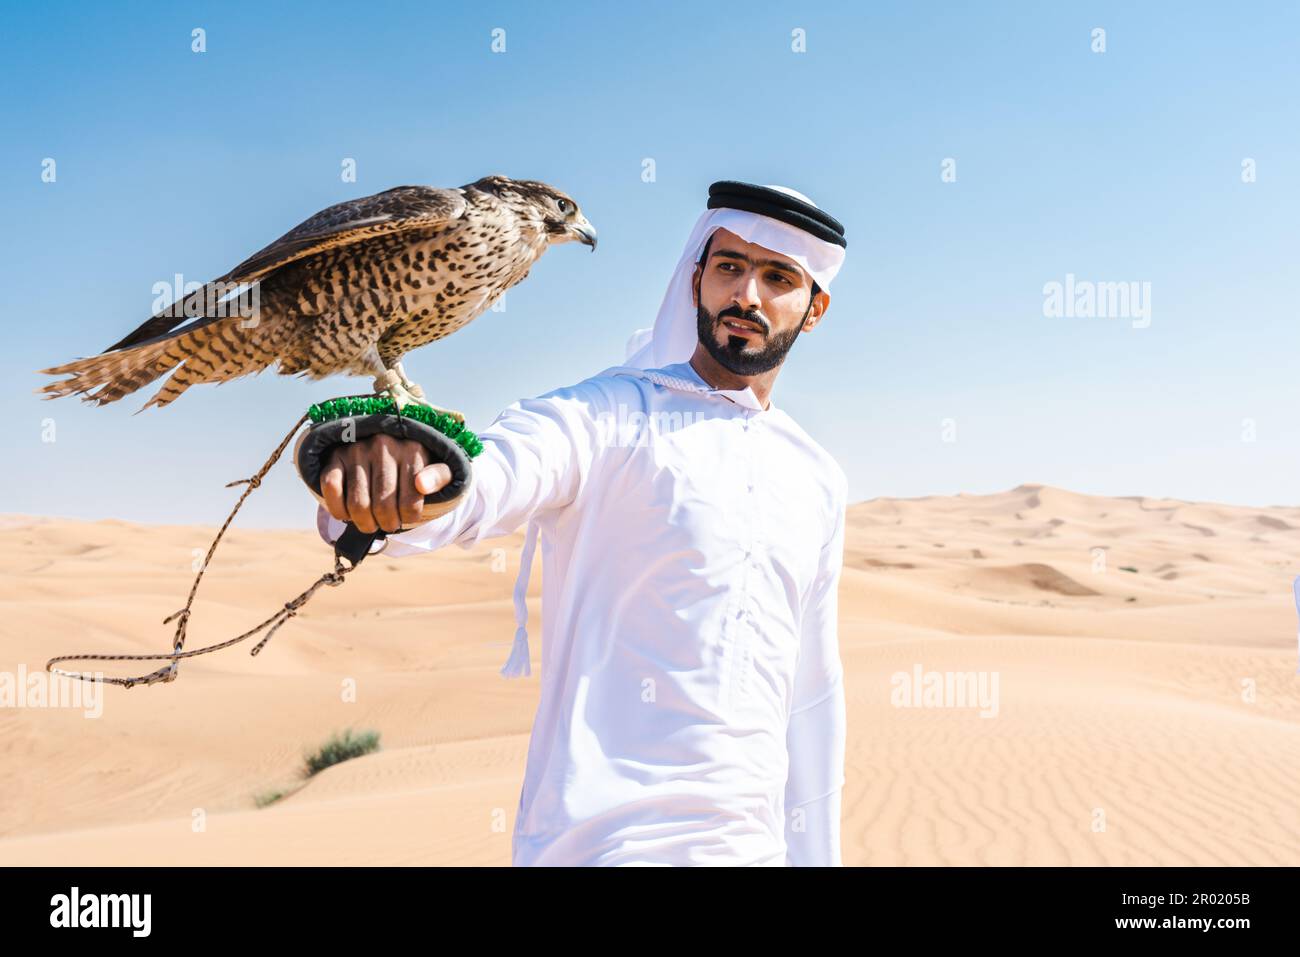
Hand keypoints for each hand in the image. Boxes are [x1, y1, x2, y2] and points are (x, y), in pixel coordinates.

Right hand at [320, 434, 452, 533]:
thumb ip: (440, 478)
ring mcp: (357, 449)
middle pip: (382, 507)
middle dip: (386, 525)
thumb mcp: (440, 470)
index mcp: (413, 450)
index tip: (407, 518)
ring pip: (357, 504)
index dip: (408, 520)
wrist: (390, 448)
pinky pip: (331, 488)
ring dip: (364, 523)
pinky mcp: (336, 455)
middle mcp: (384, 445)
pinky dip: (338, 509)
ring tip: (371, 523)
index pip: (410, 503)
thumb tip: (422, 485)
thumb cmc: (417, 467)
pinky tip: (348, 514)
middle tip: (388, 524)